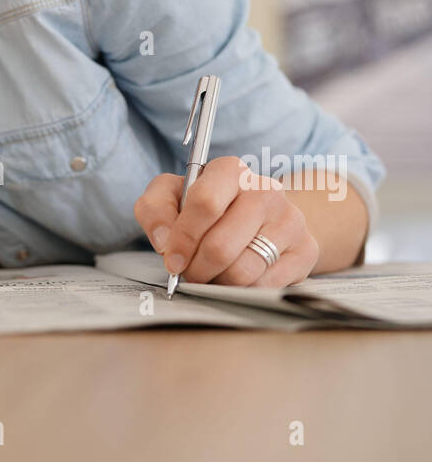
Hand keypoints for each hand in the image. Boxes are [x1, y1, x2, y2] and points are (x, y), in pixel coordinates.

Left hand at [134, 155, 318, 287]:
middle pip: (221, 246)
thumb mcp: (172, 196)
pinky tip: (236, 278)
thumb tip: (165, 240)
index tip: (171, 258)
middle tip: (189, 273)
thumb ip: (155, 209)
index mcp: (230, 170)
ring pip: (243, 271)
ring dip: (217, 282)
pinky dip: (242, 290)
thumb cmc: (209, 209)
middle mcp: (266, 190)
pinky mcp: (305, 250)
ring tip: (212, 274)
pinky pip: (265, 286)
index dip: (183, 237)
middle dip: (197, 268)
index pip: (205, 202)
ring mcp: (290, 220)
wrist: (261, 218)